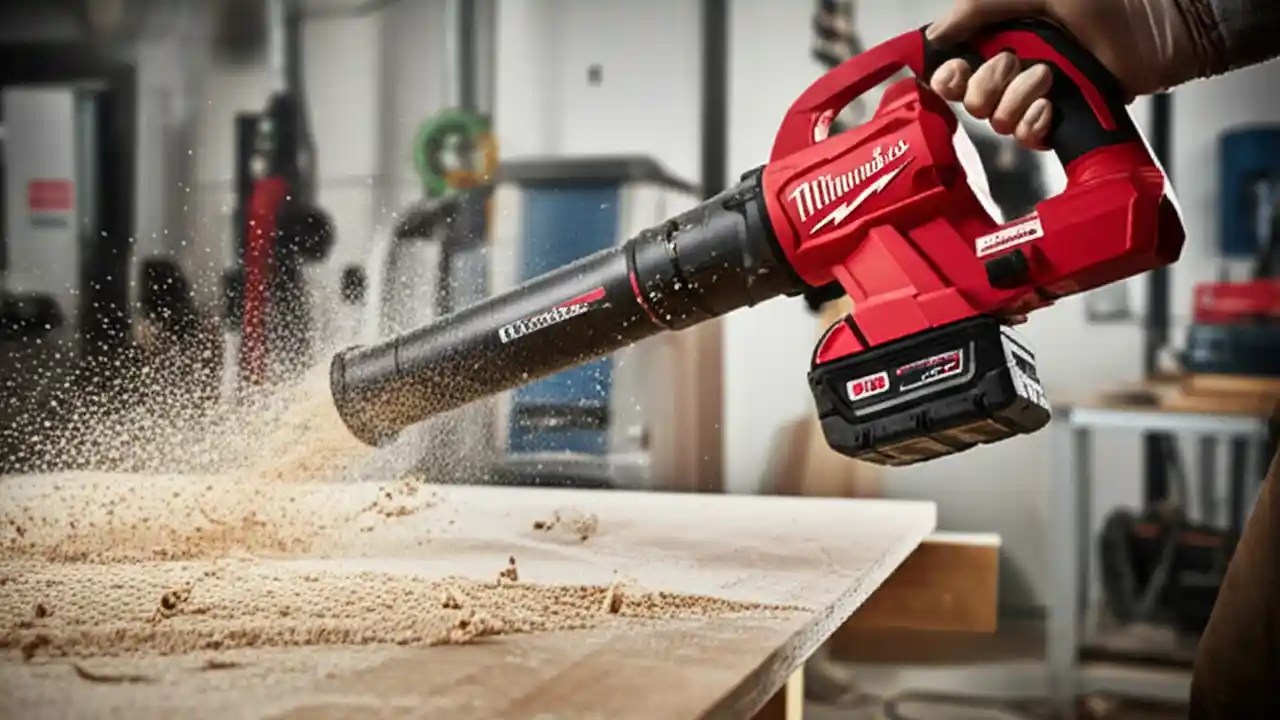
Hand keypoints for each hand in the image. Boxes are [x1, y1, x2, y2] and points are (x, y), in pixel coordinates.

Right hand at [925, 0, 1201, 148]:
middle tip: (1013, 64)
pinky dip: (1035, 123)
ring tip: (1049, 77)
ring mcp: (1037, 97)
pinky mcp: (1060, 121)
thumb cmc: (1109, 1)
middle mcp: (1015, 69)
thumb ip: (979, 8)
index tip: (956, 71)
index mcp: (1003, 36)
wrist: (1161, 24)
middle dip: (988, 85)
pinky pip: (1027, 137)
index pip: (954, 67)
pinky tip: (1053, 106)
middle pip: (970, 99)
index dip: (948, 76)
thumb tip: (935, 34)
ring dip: (1019, 100)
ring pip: (997, 121)